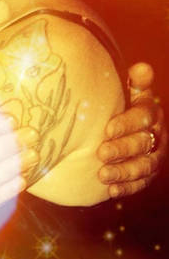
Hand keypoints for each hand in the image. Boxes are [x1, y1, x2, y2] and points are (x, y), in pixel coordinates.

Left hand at [97, 62, 165, 196]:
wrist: (127, 131)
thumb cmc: (124, 108)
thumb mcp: (131, 94)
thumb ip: (136, 83)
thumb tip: (141, 67)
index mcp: (151, 115)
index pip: (144, 119)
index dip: (127, 124)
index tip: (107, 129)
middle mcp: (157, 138)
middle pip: (143, 145)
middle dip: (123, 150)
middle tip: (101, 153)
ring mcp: (154, 158)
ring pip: (143, 167)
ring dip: (123, 172)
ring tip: (103, 175)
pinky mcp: (147, 176)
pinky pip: (140, 184)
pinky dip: (126, 188)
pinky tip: (111, 191)